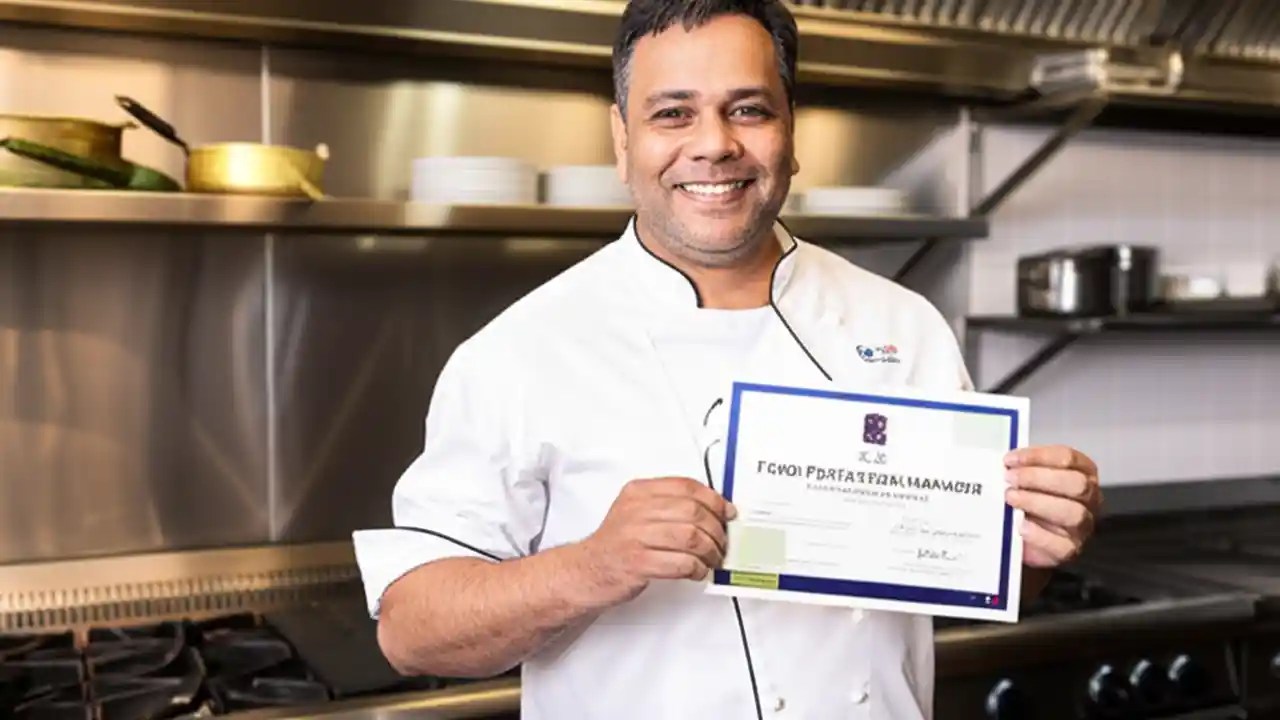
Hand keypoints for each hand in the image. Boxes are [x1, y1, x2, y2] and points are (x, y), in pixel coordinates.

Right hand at [574, 477, 736, 607]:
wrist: (586, 571)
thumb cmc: (616, 544)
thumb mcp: (635, 511)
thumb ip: (668, 504)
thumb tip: (712, 508)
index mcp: (638, 492)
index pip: (686, 486)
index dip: (714, 499)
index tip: (726, 512)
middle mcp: (636, 511)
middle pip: (693, 511)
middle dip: (716, 529)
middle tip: (721, 541)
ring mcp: (636, 537)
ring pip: (691, 537)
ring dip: (710, 551)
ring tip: (712, 558)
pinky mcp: (638, 563)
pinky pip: (681, 563)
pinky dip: (697, 568)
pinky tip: (697, 571)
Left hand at [1004, 445, 1101, 568]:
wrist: (1023, 537)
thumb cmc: (1029, 499)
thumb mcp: (1028, 478)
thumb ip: (1023, 467)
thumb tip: (1006, 462)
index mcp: (1083, 472)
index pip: (1067, 458)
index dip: (1037, 456)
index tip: (1010, 459)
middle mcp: (1089, 498)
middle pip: (1076, 483)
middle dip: (1037, 478)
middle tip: (1009, 478)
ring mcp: (1083, 525)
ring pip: (1073, 513)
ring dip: (1037, 502)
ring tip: (1011, 498)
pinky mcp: (1071, 549)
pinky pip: (1062, 545)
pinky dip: (1039, 535)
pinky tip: (1020, 525)